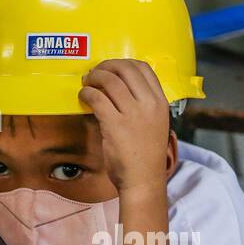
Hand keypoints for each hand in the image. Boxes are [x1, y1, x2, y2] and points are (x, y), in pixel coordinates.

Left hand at [79, 59, 170, 192]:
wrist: (143, 180)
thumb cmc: (146, 156)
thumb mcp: (153, 124)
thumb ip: (141, 105)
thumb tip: (116, 89)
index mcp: (160, 102)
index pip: (143, 68)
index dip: (123, 63)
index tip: (111, 69)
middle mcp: (149, 104)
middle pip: (125, 69)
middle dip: (106, 67)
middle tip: (94, 74)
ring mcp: (133, 114)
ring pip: (110, 80)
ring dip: (94, 78)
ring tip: (86, 84)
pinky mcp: (115, 124)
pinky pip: (97, 98)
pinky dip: (87, 93)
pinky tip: (83, 97)